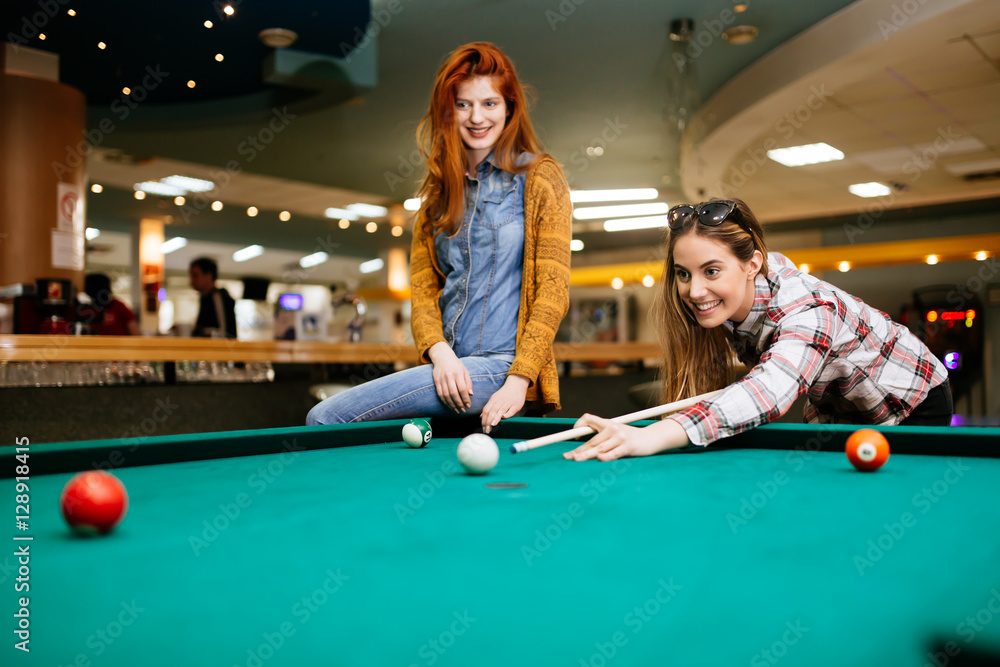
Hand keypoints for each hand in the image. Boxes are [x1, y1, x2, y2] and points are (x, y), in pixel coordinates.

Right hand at [428, 342, 471, 412]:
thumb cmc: (456, 365)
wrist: (442, 357)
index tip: (469, 406)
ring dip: (452, 404)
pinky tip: (449, 405)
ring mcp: (441, 379)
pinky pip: (440, 394)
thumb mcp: (465, 371)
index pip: (462, 389)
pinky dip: (445, 401)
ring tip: (457, 410)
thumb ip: (468, 382)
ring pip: (446, 395)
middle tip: (463, 410)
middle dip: (459, 403)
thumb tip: (471, 394)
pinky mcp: (436, 381)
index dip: (466, 399)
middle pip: (454, 393)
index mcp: (458, 373)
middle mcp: (449, 376)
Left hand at [482, 375, 528, 432]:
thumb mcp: (495, 398)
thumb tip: (480, 416)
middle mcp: (500, 400)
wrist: (516, 385)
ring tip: (492, 425)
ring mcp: (508, 402)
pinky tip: (504, 418)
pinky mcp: (516, 404)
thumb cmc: (505, 394)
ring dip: (496, 418)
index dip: (484, 419)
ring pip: (500, 410)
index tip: (483, 427)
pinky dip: (507, 414)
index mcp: (493, 399)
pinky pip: (511, 410)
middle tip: (487, 430)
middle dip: (488, 421)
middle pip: (492, 411)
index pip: (486, 410)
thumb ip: (488, 407)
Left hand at [563, 415, 689, 460]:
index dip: (579, 425)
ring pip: (599, 448)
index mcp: (608, 423)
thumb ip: (603, 435)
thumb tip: (585, 445)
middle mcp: (613, 428)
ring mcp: (620, 437)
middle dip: (578, 449)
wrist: (651, 438)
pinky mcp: (628, 446)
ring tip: (576, 459)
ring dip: (586, 454)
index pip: (589, 419)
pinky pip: (614, 453)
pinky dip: (606, 456)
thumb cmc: (631, 437)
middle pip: (592, 440)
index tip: (574, 435)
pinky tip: (598, 458)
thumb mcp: (616, 432)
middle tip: (567, 456)